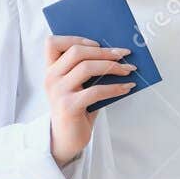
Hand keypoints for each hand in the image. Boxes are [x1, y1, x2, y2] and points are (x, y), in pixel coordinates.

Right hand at [45, 34, 135, 165]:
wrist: (66, 140)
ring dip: (113, 66)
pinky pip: (96, 91)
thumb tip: (116, 54)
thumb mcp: (77, 86)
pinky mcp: (69, 106)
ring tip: (129, 70)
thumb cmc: (76, 109)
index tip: (98, 44)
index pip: (52, 42)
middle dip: (104, 51)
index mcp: (51, 70)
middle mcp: (51, 78)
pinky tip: (127, 87)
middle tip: (124, 54)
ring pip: (86, 67)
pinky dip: (116, 87)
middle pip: (77, 52)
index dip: (75, 38)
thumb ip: (86, 70)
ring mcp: (58, 92)